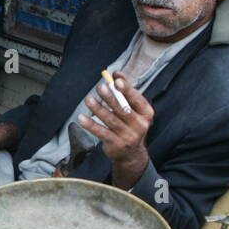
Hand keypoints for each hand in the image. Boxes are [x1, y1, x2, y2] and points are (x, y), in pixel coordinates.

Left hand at [76, 72, 153, 188]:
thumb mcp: (134, 110)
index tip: (116, 80)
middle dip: (110, 97)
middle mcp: (139, 125)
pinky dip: (91, 125)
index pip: (137, 99)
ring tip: (88, 99)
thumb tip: (116, 74)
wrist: (131, 154)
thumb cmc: (130, 125)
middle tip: (100, 87)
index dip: (127, 89)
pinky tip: (82, 118)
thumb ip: (125, 92)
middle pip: (123, 109)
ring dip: (98, 109)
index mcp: (146, 114)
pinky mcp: (116, 144)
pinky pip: (101, 132)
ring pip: (110, 120)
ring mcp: (128, 136)